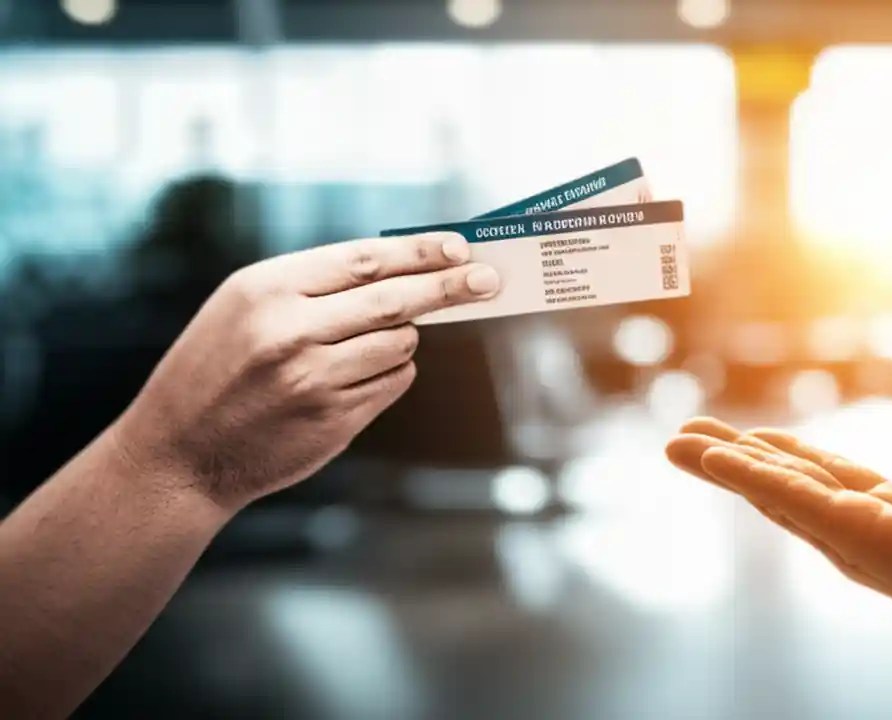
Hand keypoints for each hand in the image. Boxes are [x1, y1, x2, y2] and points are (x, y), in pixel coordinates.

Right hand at [110, 232, 500, 511]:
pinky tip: (350, 380)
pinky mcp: (335, 421)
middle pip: (396, 300)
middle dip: (450, 286)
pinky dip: (388, 374)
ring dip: (400, 338)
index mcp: (267, 290)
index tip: (459, 246)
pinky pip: (392, 383)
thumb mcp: (245, 306)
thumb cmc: (217, 367)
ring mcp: (316, 380)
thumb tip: (402, 268)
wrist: (179, 453)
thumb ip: (314, 285)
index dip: (418, 252)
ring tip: (360, 346)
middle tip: (489, 279)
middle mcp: (292, 332)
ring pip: (400, 344)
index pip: (363, 259)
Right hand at [667, 417, 891, 719]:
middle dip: (738, 462)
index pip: (832, 480)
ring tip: (676, 444)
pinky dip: (747, 476)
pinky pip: (792, 499)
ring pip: (778, 493)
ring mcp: (860, 538)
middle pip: (789, 487)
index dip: (789, 455)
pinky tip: (712, 456)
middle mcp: (871, 533)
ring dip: (725, 467)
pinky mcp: (860, 536)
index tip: (754, 433)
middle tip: (683, 438)